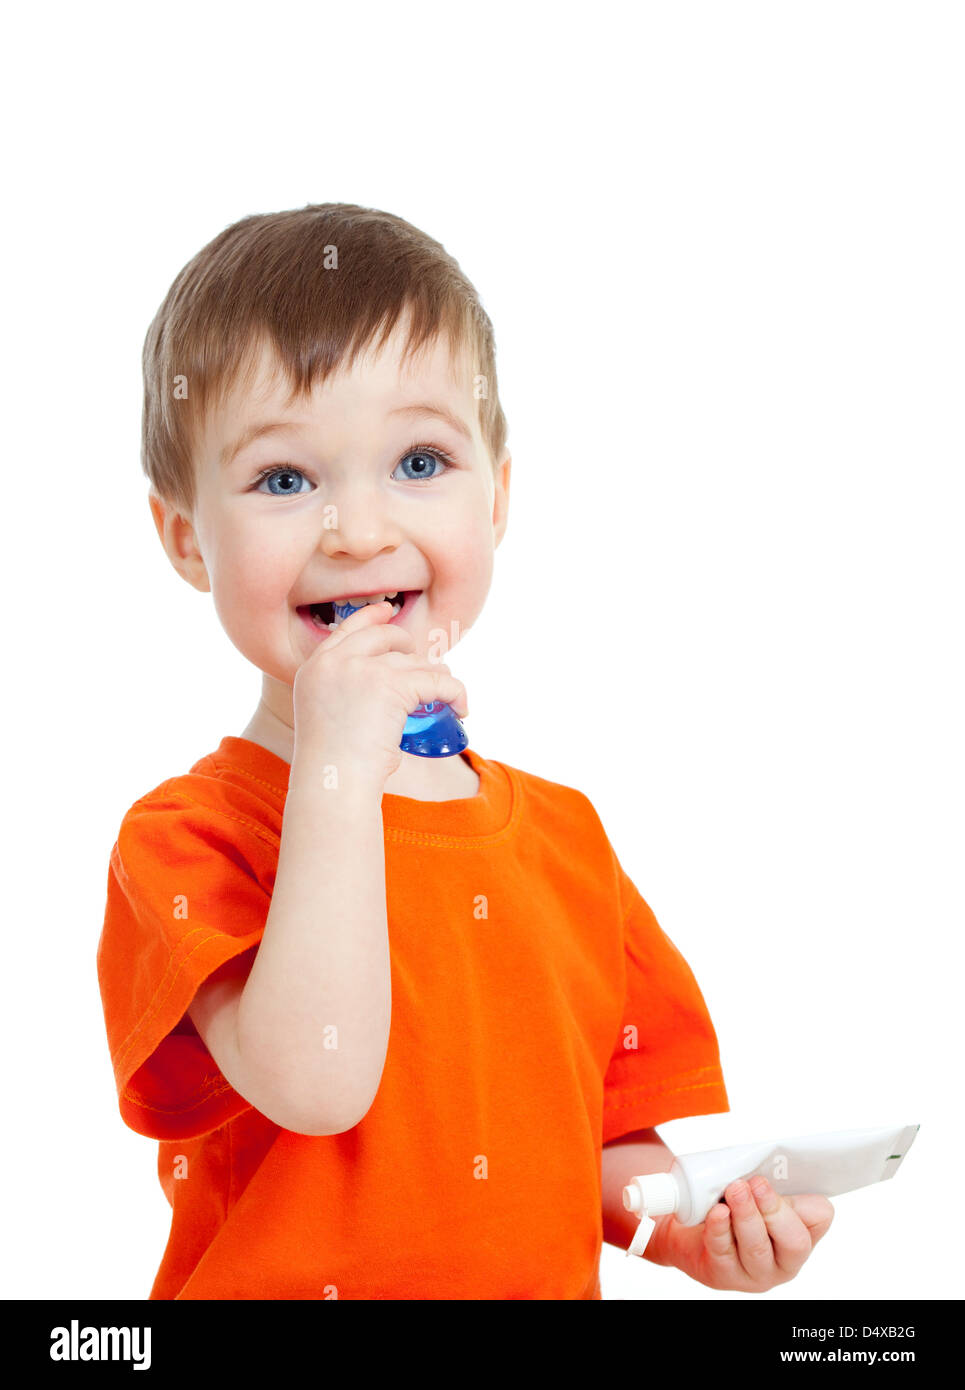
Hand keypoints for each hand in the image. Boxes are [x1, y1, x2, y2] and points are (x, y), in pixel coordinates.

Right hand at [292, 600, 468, 788]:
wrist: (333, 780)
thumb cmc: (331, 764)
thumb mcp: (323, 716)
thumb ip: (343, 694)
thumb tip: (386, 690)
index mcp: (315, 667)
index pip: (347, 630)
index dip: (371, 617)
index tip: (388, 611)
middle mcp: (336, 661)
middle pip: (384, 636)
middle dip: (408, 646)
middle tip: (421, 667)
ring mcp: (363, 669)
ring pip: (413, 662)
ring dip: (433, 676)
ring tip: (444, 696)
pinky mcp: (392, 685)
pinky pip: (436, 682)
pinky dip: (455, 693)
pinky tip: (460, 707)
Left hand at [657, 1177, 834, 1291]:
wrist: (692, 1233)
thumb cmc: (733, 1206)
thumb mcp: (755, 1192)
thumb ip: (765, 1178)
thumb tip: (761, 1152)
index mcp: (800, 1233)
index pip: (819, 1217)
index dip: (808, 1200)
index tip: (788, 1176)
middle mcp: (784, 1260)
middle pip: (793, 1241)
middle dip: (775, 1209)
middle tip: (757, 1183)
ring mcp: (755, 1272)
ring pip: (757, 1248)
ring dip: (746, 1215)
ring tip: (735, 1190)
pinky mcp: (724, 1275)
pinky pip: (723, 1251)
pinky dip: (720, 1228)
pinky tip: (718, 1212)